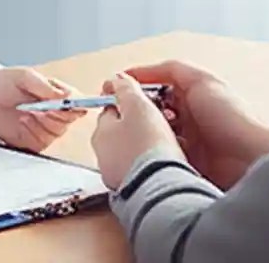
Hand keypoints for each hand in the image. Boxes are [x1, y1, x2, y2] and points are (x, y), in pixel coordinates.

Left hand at [0, 67, 84, 150]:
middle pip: (71, 117)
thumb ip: (44, 86)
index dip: (78, 102)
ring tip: (29, 111)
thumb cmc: (2, 83)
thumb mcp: (23, 76)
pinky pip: (44, 143)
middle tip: (45, 107)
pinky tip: (23, 122)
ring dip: (46, 121)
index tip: (71, 103)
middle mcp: (55, 112)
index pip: (77, 100)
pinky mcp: (35, 142)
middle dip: (60, 112)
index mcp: (57, 93)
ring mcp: (46, 128)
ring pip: (59, 130)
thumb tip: (65, 95)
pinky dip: (35, 132)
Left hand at [91, 73, 184, 189]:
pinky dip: (150, 164)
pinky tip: (165, 163)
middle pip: (121, 130)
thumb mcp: (138, 106)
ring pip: (131, 150)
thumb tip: (117, 78)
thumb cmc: (148, 145)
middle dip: (139, 125)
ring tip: (168, 144)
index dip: (130, 103)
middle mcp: (102, 154)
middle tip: (161, 123)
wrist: (158, 186)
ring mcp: (115, 173)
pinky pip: (140, 170)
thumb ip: (126, 89)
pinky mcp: (130, 189)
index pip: (111, 109)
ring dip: (146, 145)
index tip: (147, 104)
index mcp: (101, 131)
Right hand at [128, 60, 268, 189]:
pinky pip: (161, 153)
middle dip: (134, 110)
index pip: (154, 87)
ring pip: (153, 132)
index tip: (109, 88)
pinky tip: (145, 149)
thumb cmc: (231, 116)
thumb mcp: (202, 81)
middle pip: (150, 109)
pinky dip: (153, 150)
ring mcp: (185, 141)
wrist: (251, 158)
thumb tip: (139, 72)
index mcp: (190, 95)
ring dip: (143, 130)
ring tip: (132, 131)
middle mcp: (186, 117)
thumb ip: (171, 70)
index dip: (133, 86)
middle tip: (116, 113)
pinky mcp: (184, 163)